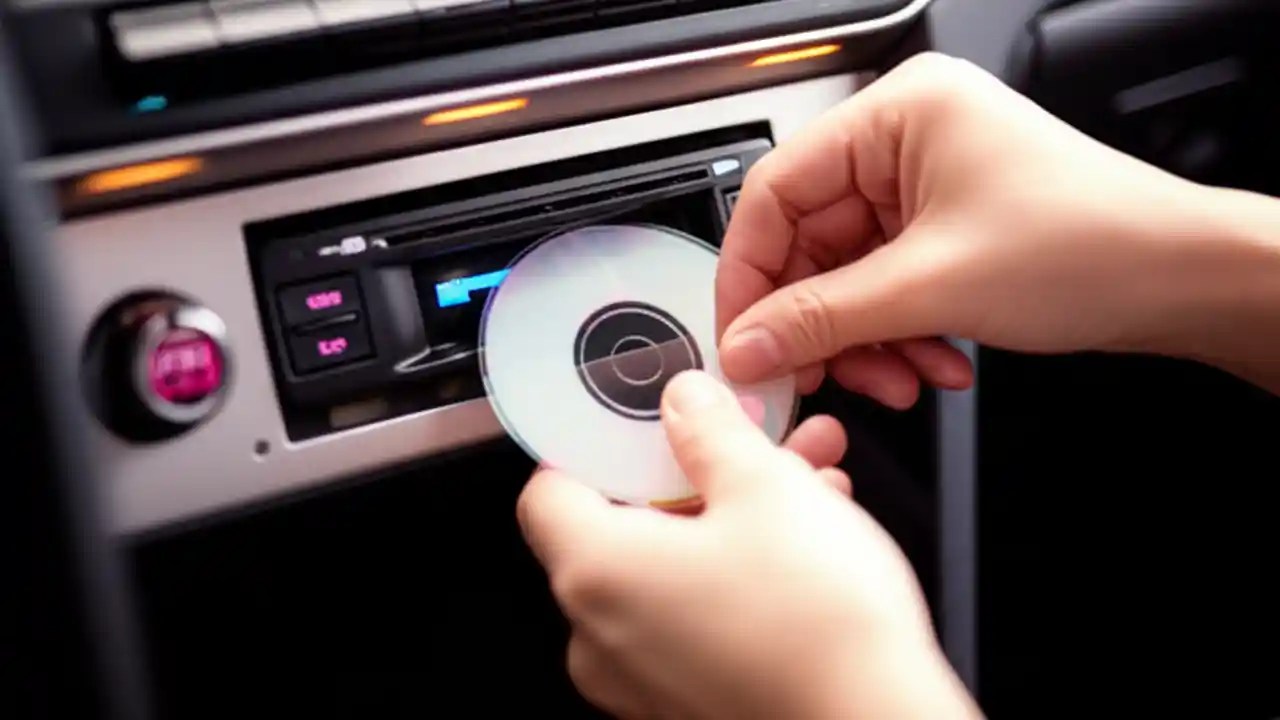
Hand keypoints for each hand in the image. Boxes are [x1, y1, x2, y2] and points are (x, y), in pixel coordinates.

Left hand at [517, 371, 981, 718]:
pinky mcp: (689, 703)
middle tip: (749, 442)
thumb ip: (710, 431)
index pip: (548, 490)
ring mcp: (643, 679)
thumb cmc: (818, 628)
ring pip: (673, 569)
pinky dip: (738, 571)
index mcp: (596, 571)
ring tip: (805, 482)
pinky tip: (808, 540)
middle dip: (695, 473)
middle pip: (622, 527)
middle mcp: (602, 635)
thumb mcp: (766, 487)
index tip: (643, 420)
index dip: (595, 445)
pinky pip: (697, 616)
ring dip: (731, 515)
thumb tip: (685, 403)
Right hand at [716, 51, 1247, 406]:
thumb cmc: (1094, 244)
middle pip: (811, 244)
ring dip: (865, 340)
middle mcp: (906, 142)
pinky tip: (931, 365)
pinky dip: (898, 335)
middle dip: (821, 323)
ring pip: (848, 277)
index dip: (750, 275)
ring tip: (897, 379)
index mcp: (897, 114)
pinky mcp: (946, 231)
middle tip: (814, 376)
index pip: (776, 191)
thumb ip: (820, 320)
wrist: (1184, 281)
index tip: (742, 338)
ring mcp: (927, 188)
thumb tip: (746, 345)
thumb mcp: (931, 286)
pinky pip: (887, 290)